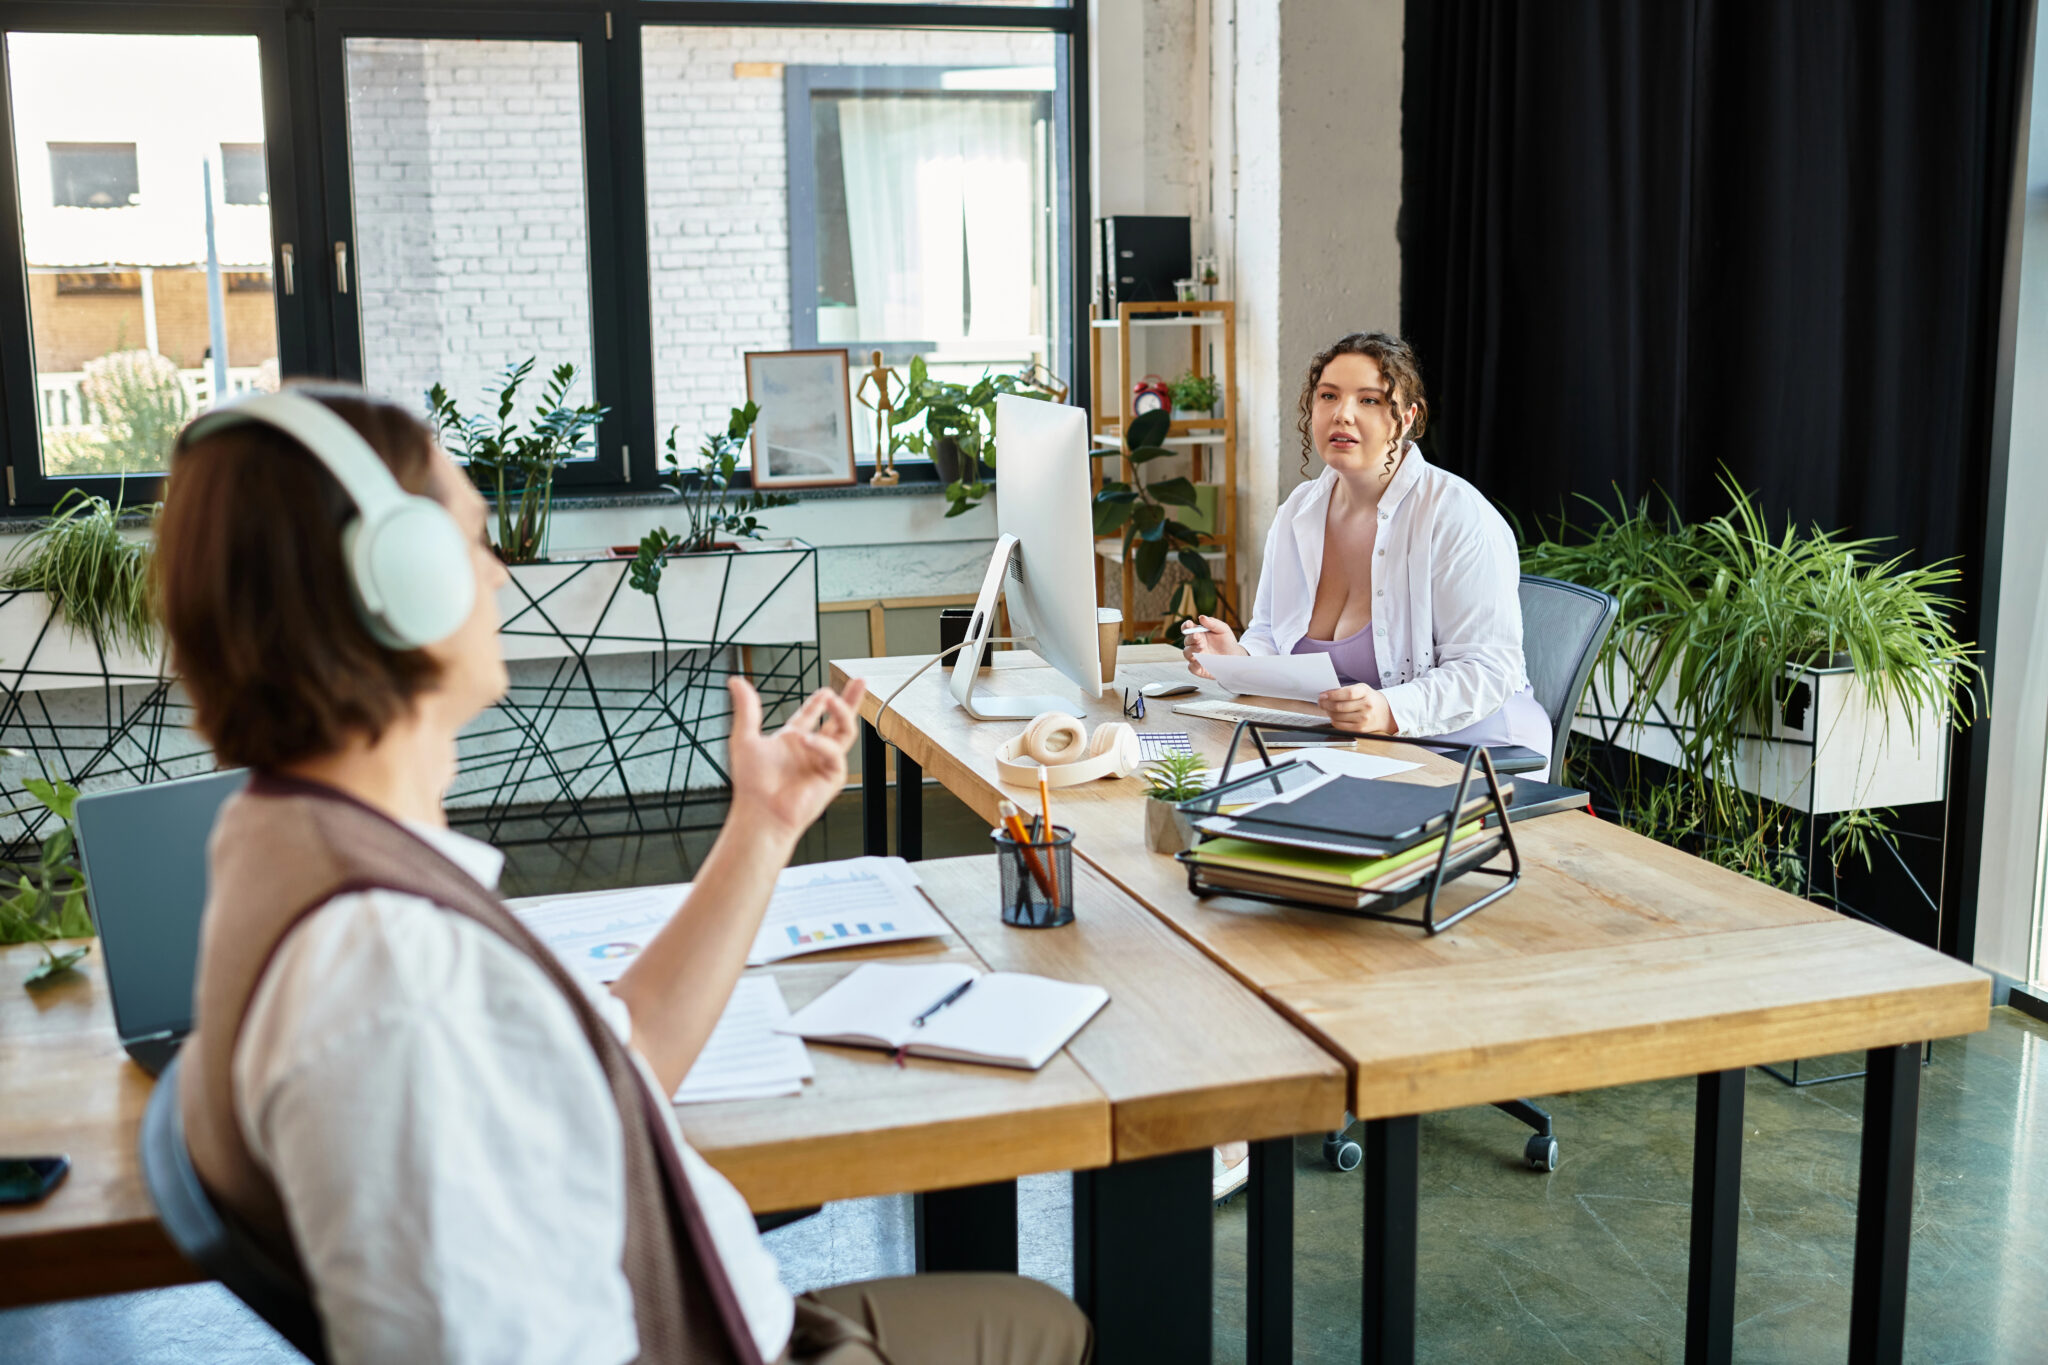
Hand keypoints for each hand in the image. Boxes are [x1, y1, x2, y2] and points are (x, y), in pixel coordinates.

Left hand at [725, 677, 867, 843]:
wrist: (761, 811)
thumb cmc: (752, 784)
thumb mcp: (745, 738)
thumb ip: (747, 708)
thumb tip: (737, 682)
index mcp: (791, 740)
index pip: (810, 716)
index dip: (818, 702)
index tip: (825, 690)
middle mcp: (810, 750)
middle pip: (838, 720)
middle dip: (850, 700)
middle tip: (859, 681)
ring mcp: (823, 762)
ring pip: (846, 731)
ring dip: (842, 712)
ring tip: (833, 699)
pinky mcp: (832, 776)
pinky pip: (836, 753)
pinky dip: (823, 744)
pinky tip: (807, 741)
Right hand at [1181, 615, 1244, 679]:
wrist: (1235, 657)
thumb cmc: (1227, 642)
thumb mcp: (1223, 629)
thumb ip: (1213, 623)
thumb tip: (1201, 617)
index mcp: (1198, 634)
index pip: (1187, 629)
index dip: (1186, 626)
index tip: (1189, 624)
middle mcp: (1195, 645)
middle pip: (1186, 641)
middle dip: (1191, 638)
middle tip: (1198, 636)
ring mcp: (1196, 657)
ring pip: (1186, 653)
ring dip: (1192, 650)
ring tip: (1201, 647)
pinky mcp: (1199, 668)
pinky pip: (1192, 667)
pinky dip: (1194, 665)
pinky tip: (1200, 662)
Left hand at [1317, 683, 1395, 733]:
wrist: (1386, 713)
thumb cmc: (1370, 699)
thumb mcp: (1362, 689)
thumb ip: (1346, 690)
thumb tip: (1327, 695)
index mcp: (1366, 692)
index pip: (1347, 694)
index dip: (1332, 695)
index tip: (1323, 695)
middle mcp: (1366, 706)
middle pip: (1339, 706)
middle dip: (1326, 704)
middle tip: (1321, 702)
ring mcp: (1364, 719)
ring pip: (1338, 716)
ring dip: (1328, 712)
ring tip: (1326, 708)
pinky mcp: (1360, 729)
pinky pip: (1340, 726)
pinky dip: (1333, 720)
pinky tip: (1333, 716)